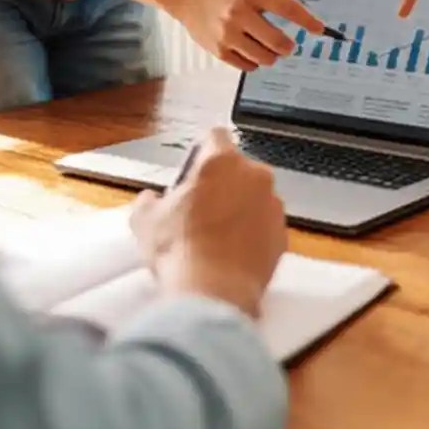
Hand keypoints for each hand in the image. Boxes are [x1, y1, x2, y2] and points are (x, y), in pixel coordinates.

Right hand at [129, 129, 287, 316]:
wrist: (213, 293)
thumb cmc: (181, 251)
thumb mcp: (145, 220)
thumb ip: (149, 200)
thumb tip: (150, 200)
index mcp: (221, 162)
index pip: (214, 136)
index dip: (200, 151)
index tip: (192, 169)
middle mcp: (255, 177)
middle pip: (237, 169)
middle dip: (221, 184)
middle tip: (198, 209)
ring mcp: (273, 206)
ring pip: (254, 198)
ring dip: (238, 209)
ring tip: (214, 236)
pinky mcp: (283, 235)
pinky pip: (265, 226)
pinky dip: (252, 234)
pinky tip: (231, 253)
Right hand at [171, 0, 324, 71]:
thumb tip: (301, 11)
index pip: (287, 8)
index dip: (307, 21)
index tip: (319, 29)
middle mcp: (238, 12)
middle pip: (278, 41)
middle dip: (289, 46)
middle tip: (289, 45)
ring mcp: (227, 33)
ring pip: (265, 58)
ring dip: (273, 55)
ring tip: (268, 47)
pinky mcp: (218, 50)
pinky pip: (248, 66)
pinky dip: (255, 61)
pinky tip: (251, 50)